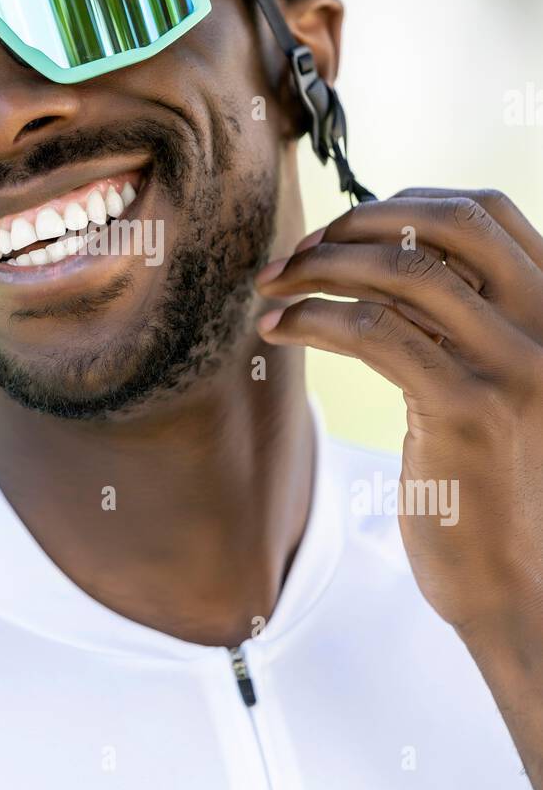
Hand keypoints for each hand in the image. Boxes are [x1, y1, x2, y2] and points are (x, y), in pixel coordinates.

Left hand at [256, 188, 542, 641]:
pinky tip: (278, 329)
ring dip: (322, 265)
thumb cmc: (490, 489)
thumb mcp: (494, 387)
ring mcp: (512, 366)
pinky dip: (313, 317)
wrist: (516, 588)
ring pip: (402, 272)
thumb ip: (463, 325)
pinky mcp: (464, 409)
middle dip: (360, 221)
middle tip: (301, 248)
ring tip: (273, 285)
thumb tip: (382, 261)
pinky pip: (373, 330)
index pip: (488, 213)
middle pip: (448, 223)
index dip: (409, 202)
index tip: (347, 226)